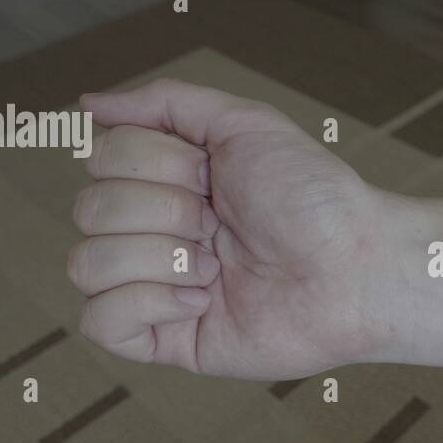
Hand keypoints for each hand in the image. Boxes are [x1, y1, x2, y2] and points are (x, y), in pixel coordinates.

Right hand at [69, 79, 402, 379]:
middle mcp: (158, 231)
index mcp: (170, 182)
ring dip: (158, 258)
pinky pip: (99, 322)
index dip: (157, 163)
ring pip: (86, 264)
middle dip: (165, 210)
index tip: (214, 176)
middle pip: (90, 209)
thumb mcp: (245, 125)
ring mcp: (159, 287)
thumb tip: (87, 106)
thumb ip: (166, 104)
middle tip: (221, 224)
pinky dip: (146, 303)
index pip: (102, 158)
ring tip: (215, 266)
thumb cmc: (315, 197)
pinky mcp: (168, 338)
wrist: (356, 269)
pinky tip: (201, 301)